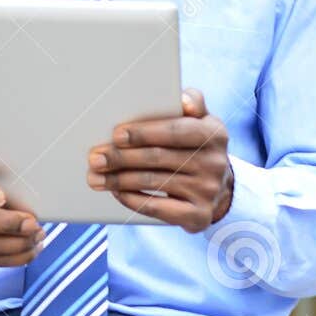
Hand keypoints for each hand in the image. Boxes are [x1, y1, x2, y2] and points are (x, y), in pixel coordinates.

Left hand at [88, 88, 233, 231]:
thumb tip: (182, 100)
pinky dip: (133, 200)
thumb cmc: (197, 146)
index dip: (144, 133)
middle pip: (159, 157)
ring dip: (119, 180)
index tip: (117, 135)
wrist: (219, 189)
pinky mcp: (198, 215)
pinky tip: (117, 193)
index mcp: (214, 134)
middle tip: (95, 158)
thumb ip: (192, 102)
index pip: (176, 130)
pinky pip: (158, 208)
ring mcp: (208, 191)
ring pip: (153, 182)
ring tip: (96, 177)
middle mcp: (214, 163)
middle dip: (122, 157)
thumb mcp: (201, 121)